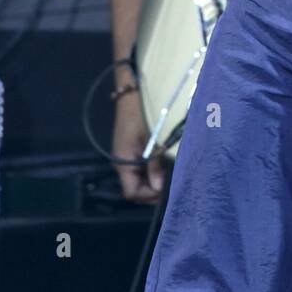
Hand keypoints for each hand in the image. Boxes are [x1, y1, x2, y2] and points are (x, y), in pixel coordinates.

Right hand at [111, 87, 166, 203]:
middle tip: (171, 187)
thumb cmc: (141, 116)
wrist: (132, 95)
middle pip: (134, 189)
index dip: (148, 195)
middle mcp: (121, 165)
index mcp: (123, 164)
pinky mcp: (130, 152)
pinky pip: (139, 170)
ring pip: (138, 180)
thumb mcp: (151, 140)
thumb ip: (154, 165)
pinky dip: (150, 173)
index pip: (132, 192)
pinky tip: (163, 168)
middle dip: (152, 191)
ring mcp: (125, 159)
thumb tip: (159, 188)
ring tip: (169, 178)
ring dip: (152, 182)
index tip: (166, 191)